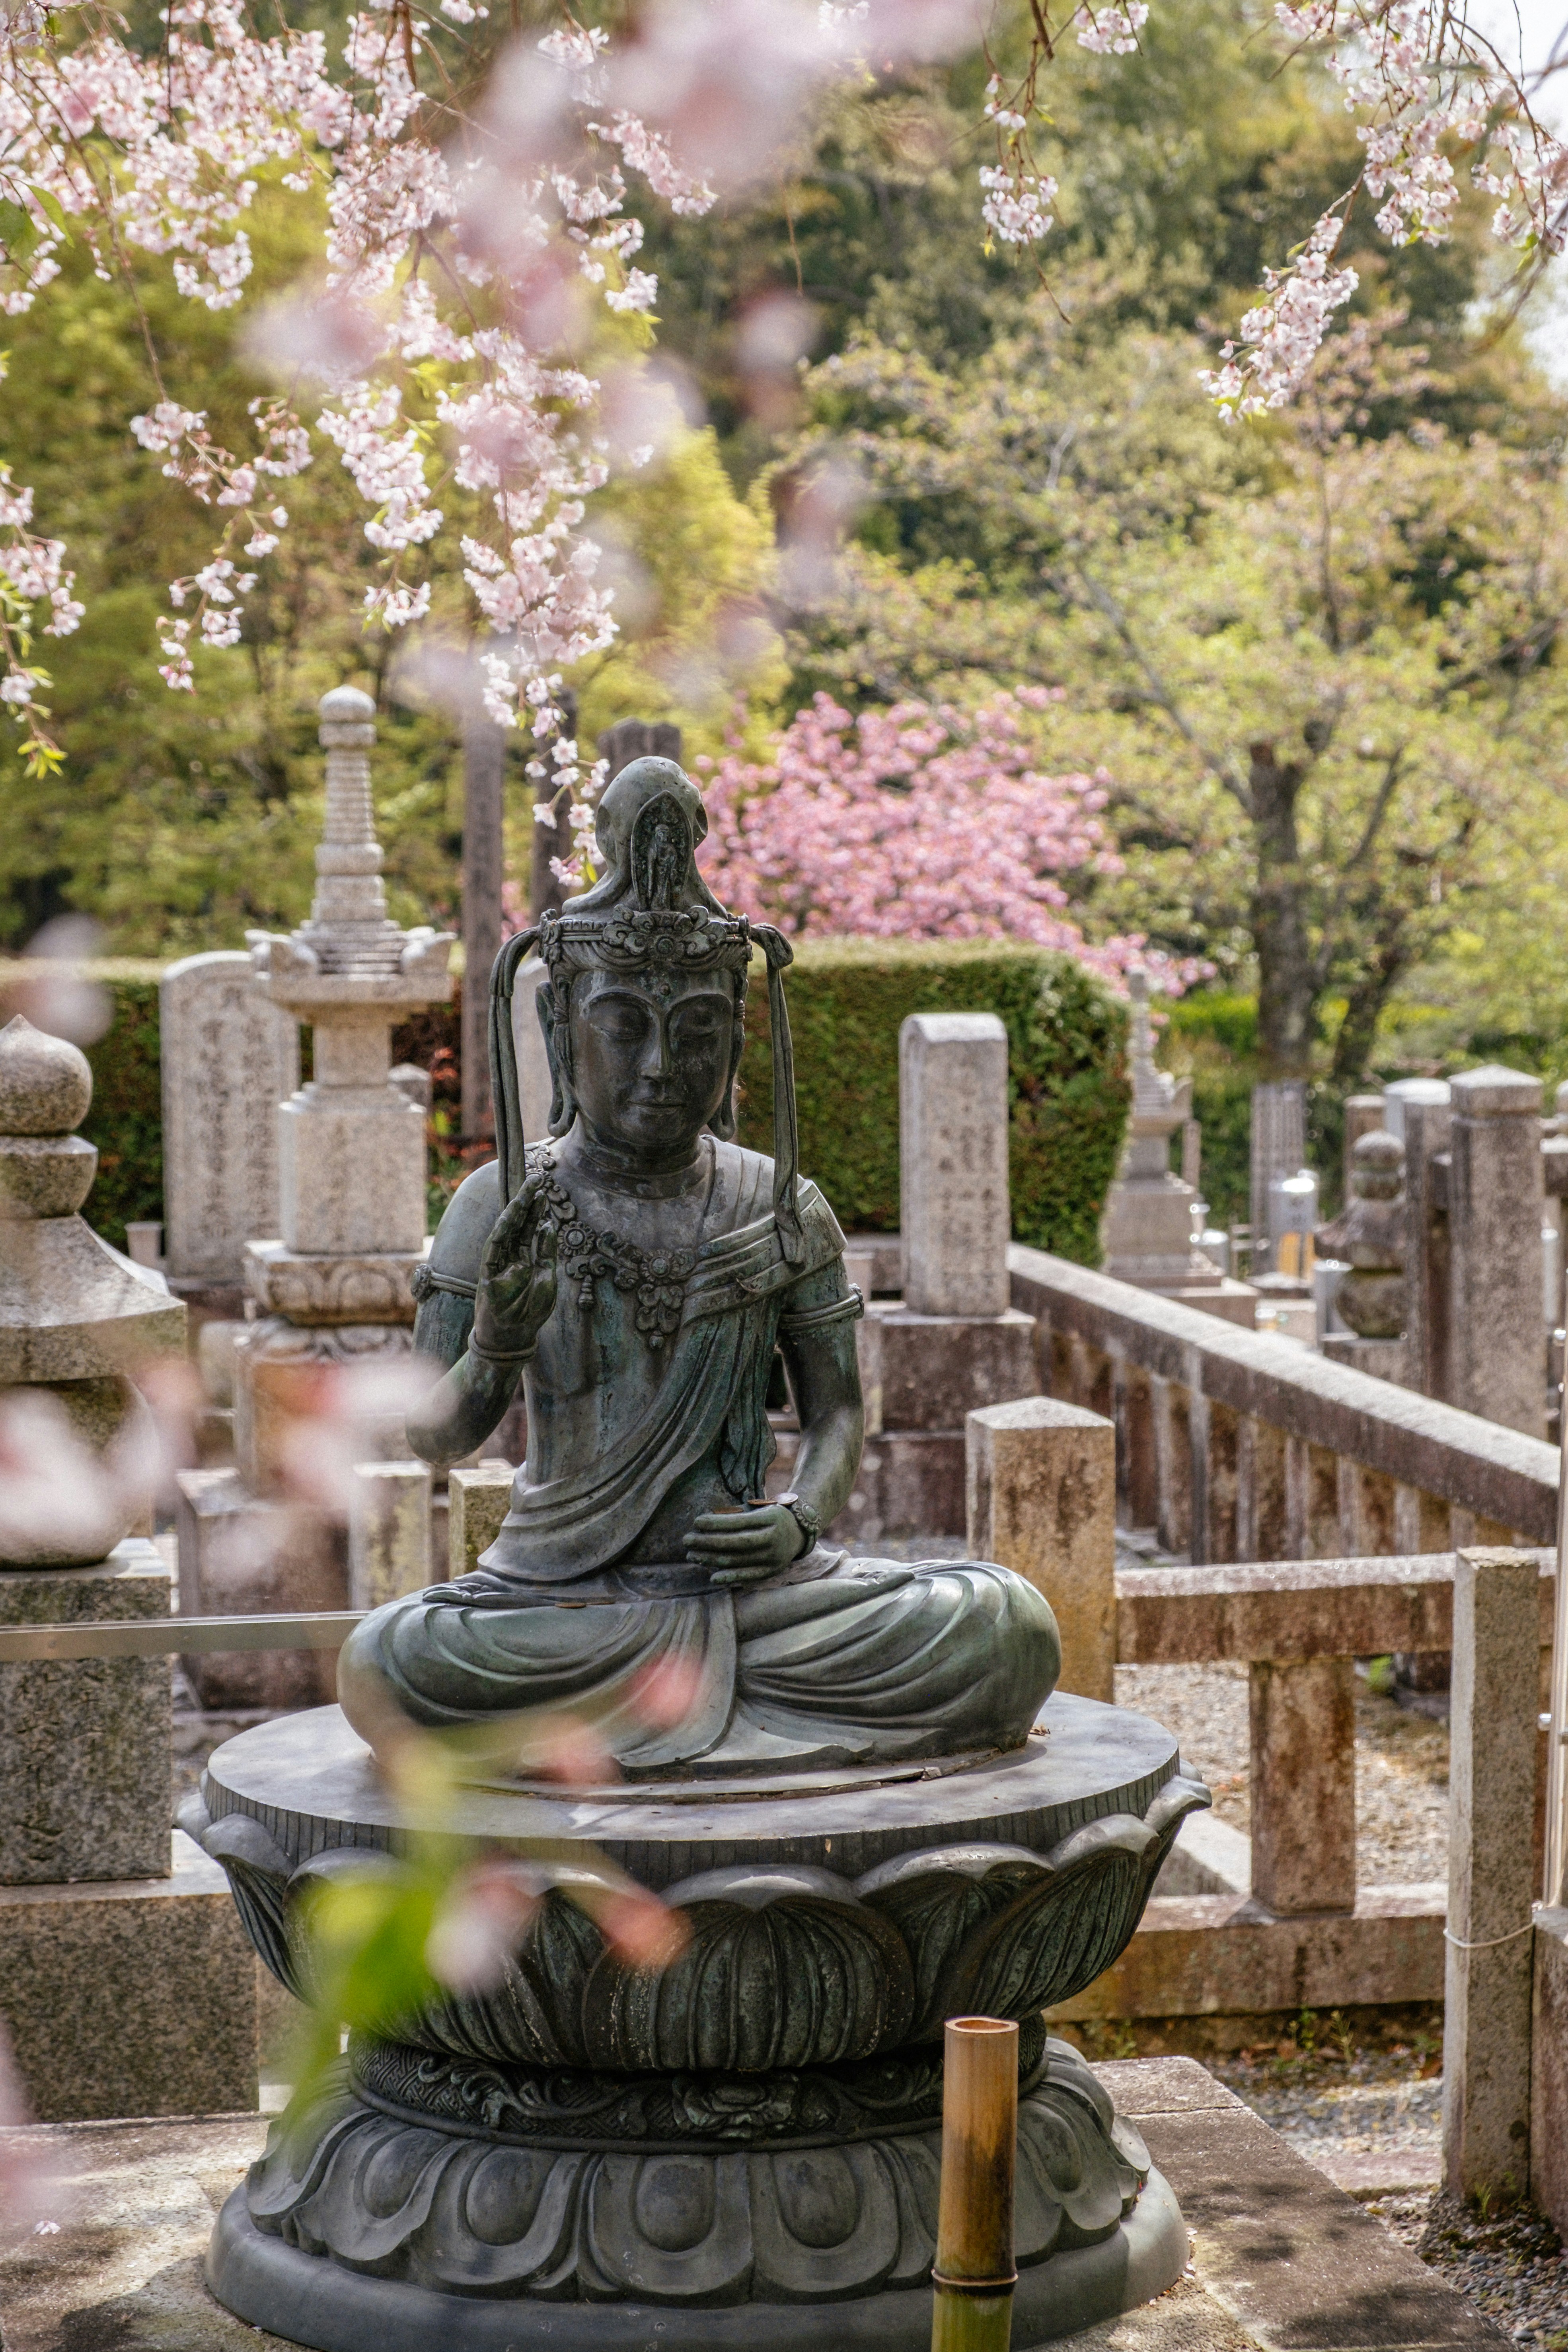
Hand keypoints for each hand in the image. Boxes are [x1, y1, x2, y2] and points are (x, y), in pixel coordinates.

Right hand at [472, 1171, 557, 1362]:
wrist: (514, 1334)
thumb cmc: (531, 1310)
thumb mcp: (547, 1278)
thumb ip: (546, 1252)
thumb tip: (547, 1225)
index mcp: (527, 1256)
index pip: (532, 1227)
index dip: (537, 1208)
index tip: (544, 1189)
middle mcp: (512, 1254)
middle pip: (520, 1222)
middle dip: (527, 1200)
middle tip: (538, 1178)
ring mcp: (499, 1261)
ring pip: (507, 1229)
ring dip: (516, 1209)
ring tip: (527, 1191)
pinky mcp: (488, 1270)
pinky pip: (494, 1245)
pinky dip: (503, 1230)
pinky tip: (512, 1214)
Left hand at [685, 1502, 803, 1587]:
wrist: (799, 1533)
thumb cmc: (771, 1517)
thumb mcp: (758, 1509)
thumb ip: (736, 1515)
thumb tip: (705, 1523)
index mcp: (770, 1519)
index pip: (737, 1523)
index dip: (715, 1523)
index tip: (696, 1522)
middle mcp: (773, 1539)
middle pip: (734, 1543)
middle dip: (707, 1542)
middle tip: (686, 1539)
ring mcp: (773, 1557)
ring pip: (736, 1560)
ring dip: (710, 1559)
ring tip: (692, 1555)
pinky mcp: (771, 1571)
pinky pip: (747, 1576)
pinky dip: (729, 1577)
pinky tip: (711, 1576)